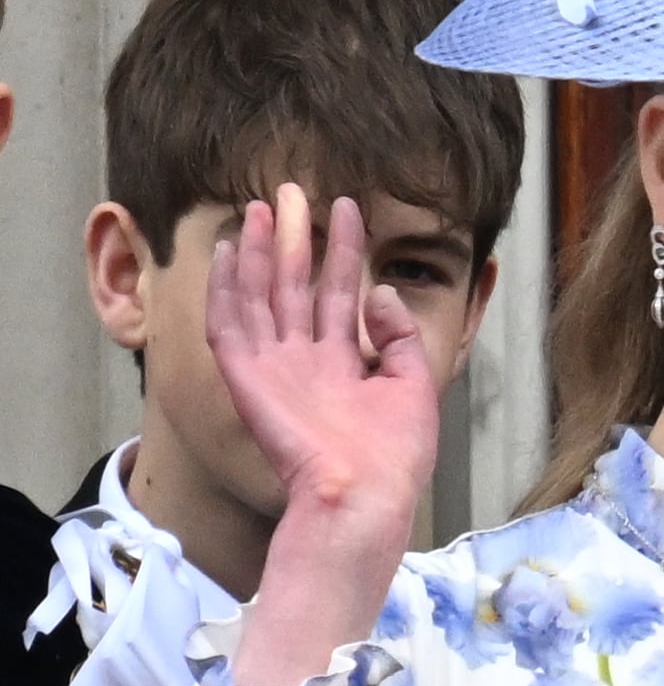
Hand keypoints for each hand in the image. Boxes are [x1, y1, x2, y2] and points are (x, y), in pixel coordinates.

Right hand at [207, 189, 439, 531]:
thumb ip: (398, 336)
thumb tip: (381, 290)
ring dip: (262, 252)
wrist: (365, 494)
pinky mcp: (246, 380)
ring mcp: (273, 369)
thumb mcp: (414, 386)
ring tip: (263, 206)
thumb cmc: (394, 456)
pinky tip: (233, 252)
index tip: (350, 208)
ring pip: (261, 296)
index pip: (340, 293)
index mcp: (342, 366)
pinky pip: (229, 326)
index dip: (344, 250)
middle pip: (295, 287)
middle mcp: (304, 362)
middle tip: (291, 191)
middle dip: (295, 239)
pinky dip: (227, 289)